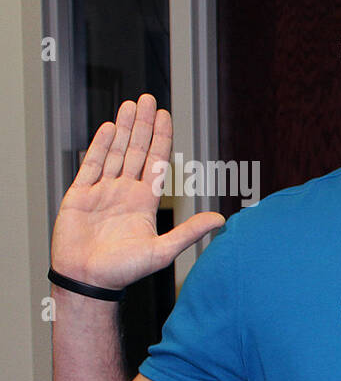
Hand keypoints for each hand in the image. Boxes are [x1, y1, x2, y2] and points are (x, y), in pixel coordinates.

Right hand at [50, 94, 224, 290]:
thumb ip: (189, 232)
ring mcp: (102, 192)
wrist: (88, 281)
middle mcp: (125, 192)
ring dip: (123, 129)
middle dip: (143, 125)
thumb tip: (221, 219)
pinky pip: (90, 165)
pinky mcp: (79, 195)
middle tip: (149, 99)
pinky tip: (108, 128)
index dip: (162, 139)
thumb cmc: (123, 272)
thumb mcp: (162, 251)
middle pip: (137, 151)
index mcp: (145, 203)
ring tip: (130, 105)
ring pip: (115, 152)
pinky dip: (99, 146)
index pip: (157, 163)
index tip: (166, 117)